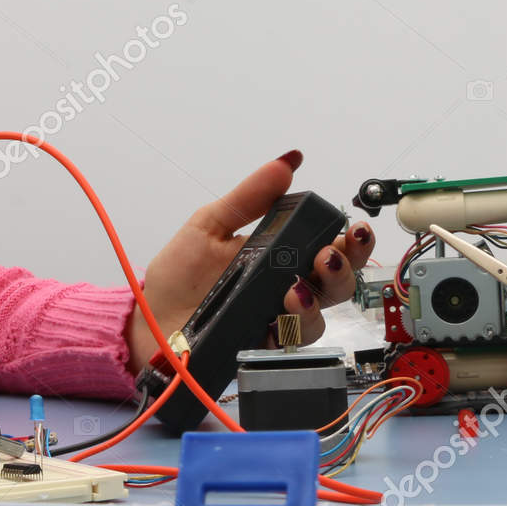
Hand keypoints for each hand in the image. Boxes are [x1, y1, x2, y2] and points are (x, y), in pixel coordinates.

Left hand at [123, 150, 375, 372]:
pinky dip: (292, 325)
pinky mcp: (263, 344)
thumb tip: (288, 161)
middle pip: (337, 282)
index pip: (329, 246)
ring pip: (321, 315)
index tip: (353, 230)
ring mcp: (276, 318)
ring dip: (316, 299)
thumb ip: (251, 197)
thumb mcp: (211, 225)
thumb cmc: (180, 273)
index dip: (350, 241)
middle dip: (345, 268)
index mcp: (281, 255)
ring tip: (295, 289)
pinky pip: (292, 341)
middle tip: (329, 257)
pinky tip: (281, 312)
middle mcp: (287, 287)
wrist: (152, 317)